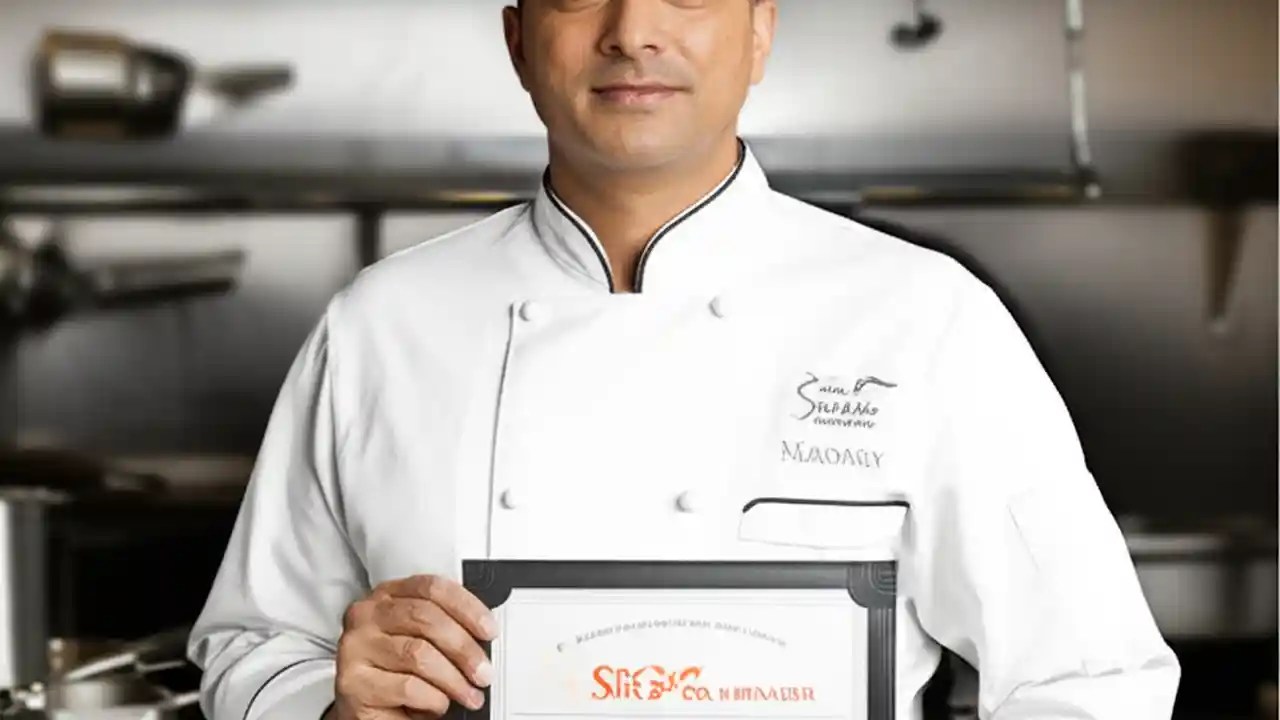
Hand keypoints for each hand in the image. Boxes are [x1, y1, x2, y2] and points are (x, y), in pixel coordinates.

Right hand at [329, 574, 497, 718]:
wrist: (368, 712)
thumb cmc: (397, 673)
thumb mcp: (423, 642)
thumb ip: (446, 627)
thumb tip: (483, 637)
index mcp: (387, 596)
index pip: (431, 588)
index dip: (466, 607)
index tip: (489, 630)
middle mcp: (367, 615)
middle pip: (426, 618)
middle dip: (464, 648)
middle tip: (483, 673)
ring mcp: (355, 647)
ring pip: (418, 653)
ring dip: (453, 679)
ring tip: (467, 694)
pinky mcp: (352, 682)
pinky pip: (407, 686)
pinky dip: (433, 698)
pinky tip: (438, 704)